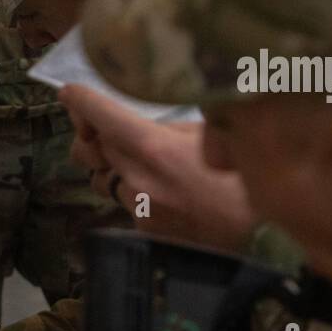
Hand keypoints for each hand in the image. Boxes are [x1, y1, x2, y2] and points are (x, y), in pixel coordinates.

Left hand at [58, 84, 256, 252]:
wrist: (262, 237)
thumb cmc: (243, 178)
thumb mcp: (210, 137)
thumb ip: (167, 129)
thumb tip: (140, 122)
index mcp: (153, 148)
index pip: (100, 117)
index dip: (80, 101)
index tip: (70, 93)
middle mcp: (136, 179)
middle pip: (87, 150)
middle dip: (89, 135)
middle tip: (99, 126)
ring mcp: (136, 208)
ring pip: (101, 179)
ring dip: (111, 167)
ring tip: (141, 162)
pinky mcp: (142, 230)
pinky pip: (124, 204)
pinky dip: (135, 193)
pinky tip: (164, 193)